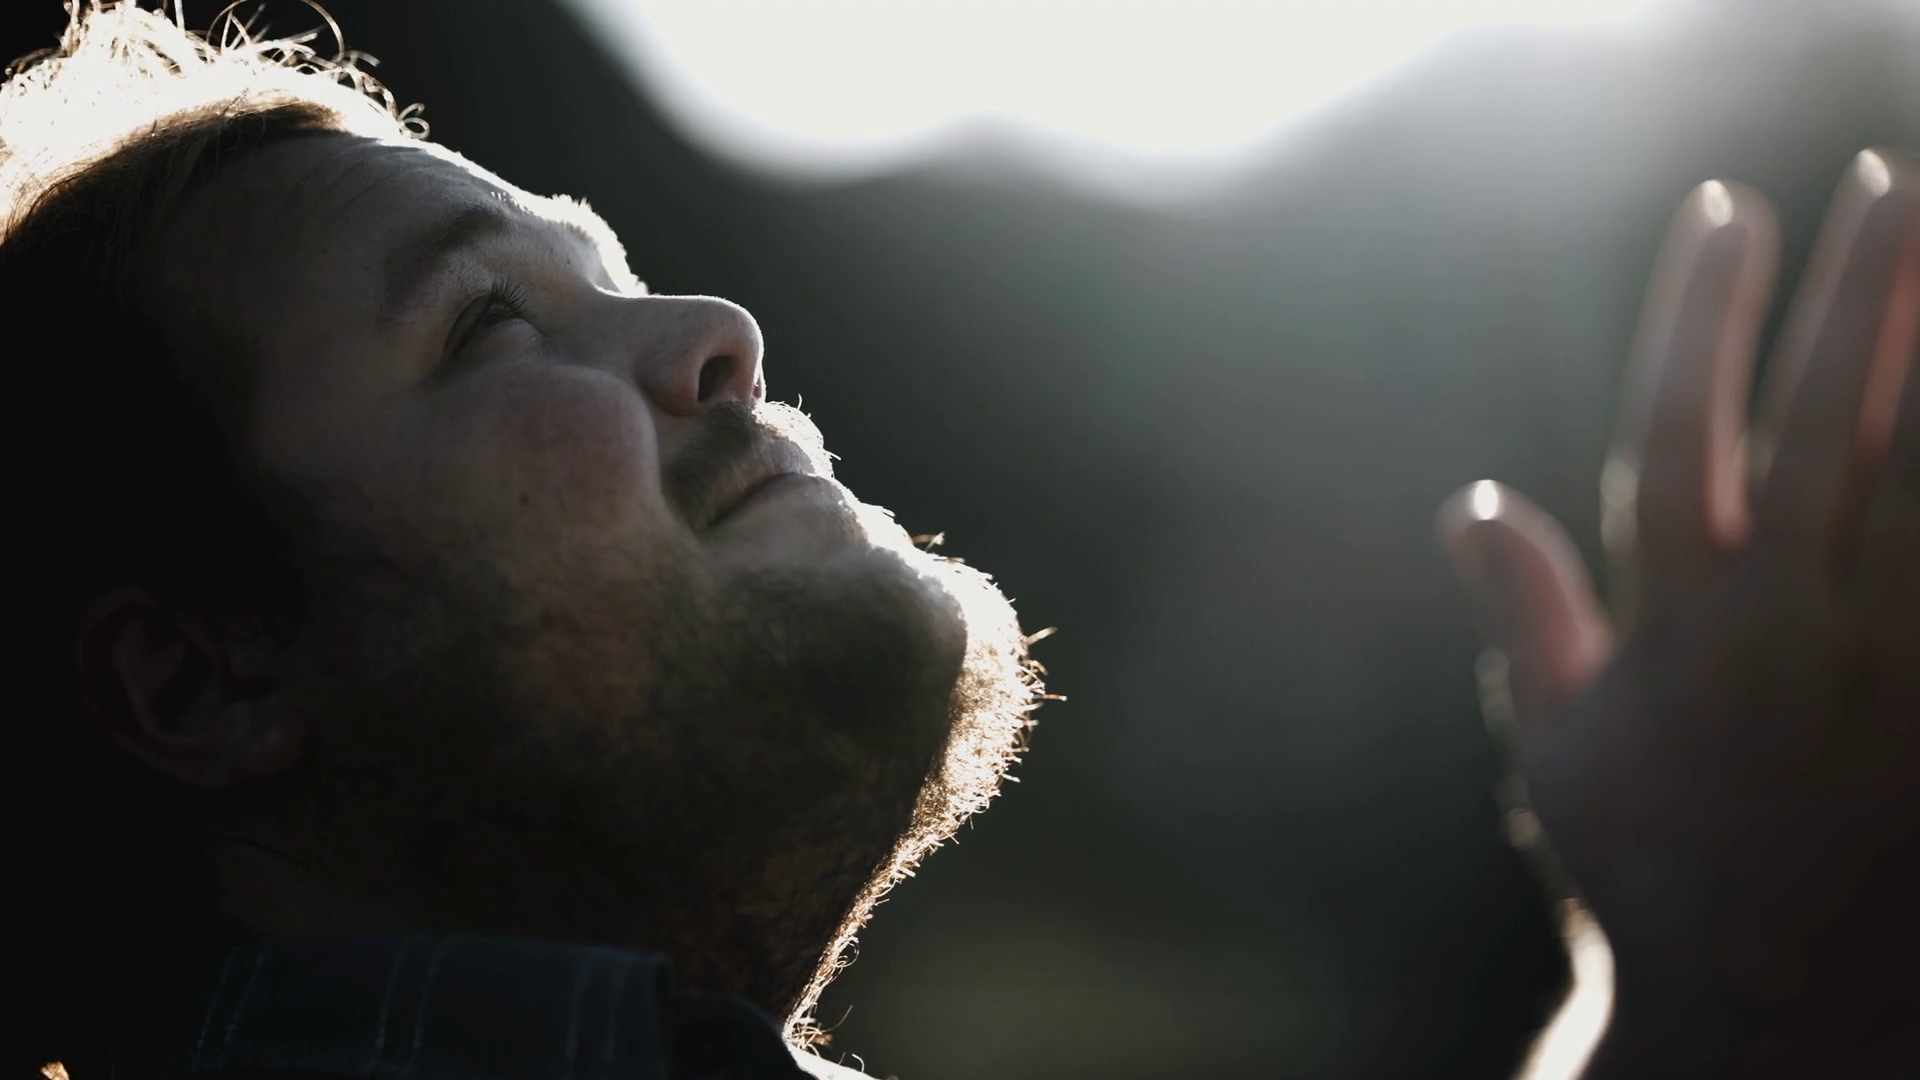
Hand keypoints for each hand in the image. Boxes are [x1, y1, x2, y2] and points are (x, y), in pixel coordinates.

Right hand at [1439, 150, 1919, 1076]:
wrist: (1787, 1017)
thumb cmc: (1657, 880)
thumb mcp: (1561, 756)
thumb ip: (1527, 618)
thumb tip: (1468, 501)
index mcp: (1681, 623)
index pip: (1685, 426)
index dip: (1701, 309)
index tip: (1727, 210)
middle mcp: (1789, 622)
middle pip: (1829, 417)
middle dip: (1858, 284)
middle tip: (1888, 173)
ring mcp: (1890, 657)